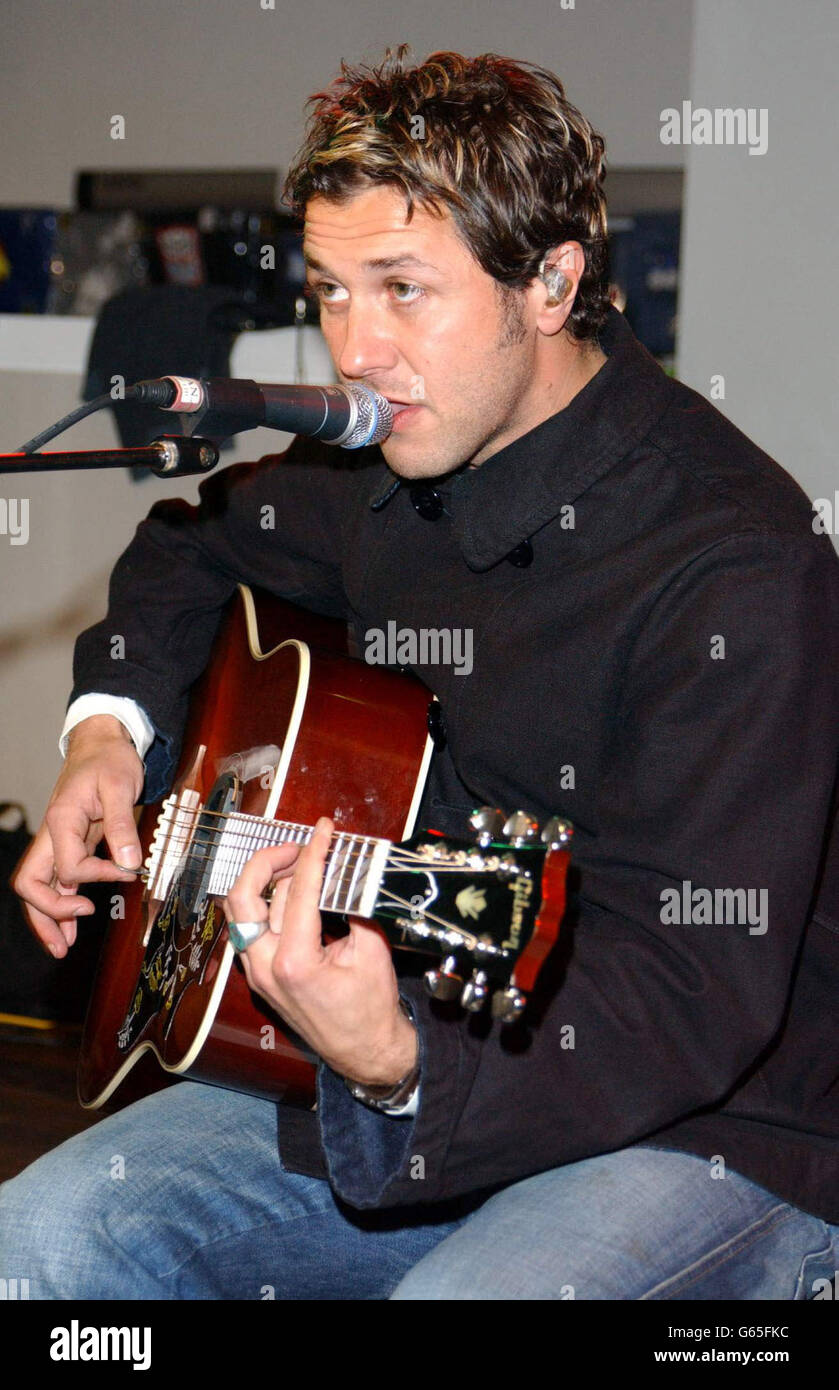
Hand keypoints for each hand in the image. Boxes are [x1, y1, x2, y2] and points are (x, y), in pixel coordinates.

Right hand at [13, 715, 144, 957]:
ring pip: (38, 887)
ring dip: (48, 917)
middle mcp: (52, 834)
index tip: (126, 872)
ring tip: (62, 946)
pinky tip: (72, 922)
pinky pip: (57, 880)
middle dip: (46, 916)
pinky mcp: (70, 844)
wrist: (102, 742)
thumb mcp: (121, 785)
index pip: (69, 867)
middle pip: (30, 884)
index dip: (97, 877)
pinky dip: (60, 903)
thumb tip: (130, 864)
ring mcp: (58, 841)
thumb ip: (122, 826)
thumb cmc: (109, 759)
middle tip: (66, 941)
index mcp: (61, 821)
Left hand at [224, 817, 417, 1086]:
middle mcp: (265, 968)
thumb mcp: (372, 951)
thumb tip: (345, 870)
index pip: (298, 891)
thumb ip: (355, 907)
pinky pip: (250, 929)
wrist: (365, 1052)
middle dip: (267, 861)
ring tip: (295, 865)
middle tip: (297, 847)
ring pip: (241, 912)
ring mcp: (257, 973)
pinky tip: (290, 892)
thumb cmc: (371, 1009)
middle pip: (244, 896)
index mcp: (294, 963)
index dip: (314, 853)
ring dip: (264, 881)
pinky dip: (265, 903)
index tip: (323, 830)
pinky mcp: (259, 976)